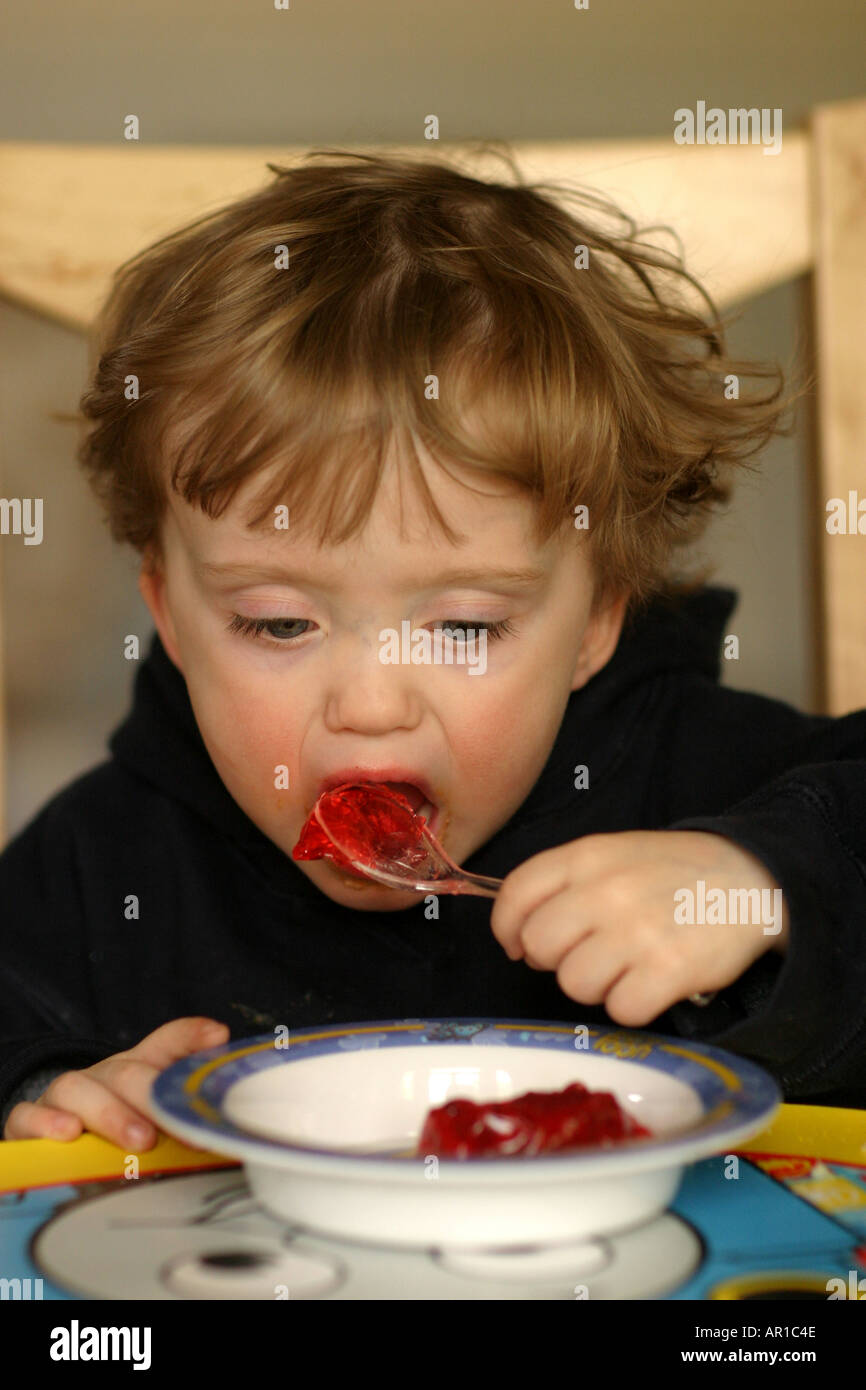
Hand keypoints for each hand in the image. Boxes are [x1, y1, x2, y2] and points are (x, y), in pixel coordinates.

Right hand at [2, 1017, 229, 1147]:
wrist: (56, 1143)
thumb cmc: (117, 1133)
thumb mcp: (154, 1124)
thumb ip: (186, 1111)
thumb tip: (225, 1104)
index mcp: (135, 1071)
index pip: (166, 1042)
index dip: (191, 1036)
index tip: (217, 1037)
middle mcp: (100, 1077)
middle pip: (125, 1072)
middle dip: (153, 1096)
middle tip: (176, 1121)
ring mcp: (62, 1098)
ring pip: (78, 1089)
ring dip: (111, 1114)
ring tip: (139, 1140)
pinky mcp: (28, 1122)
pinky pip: (28, 1116)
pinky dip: (46, 1123)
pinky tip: (68, 1135)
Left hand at [490, 831, 789, 1026]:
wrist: (752, 878)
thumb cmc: (675, 871)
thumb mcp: (615, 853)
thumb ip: (565, 883)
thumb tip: (521, 938)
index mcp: (587, 856)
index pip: (515, 894)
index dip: (508, 928)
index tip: (518, 945)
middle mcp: (605, 891)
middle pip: (540, 947)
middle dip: (558, 960)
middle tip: (590, 954)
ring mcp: (636, 931)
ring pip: (575, 984)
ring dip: (598, 985)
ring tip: (628, 966)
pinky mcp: (668, 971)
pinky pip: (620, 1009)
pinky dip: (634, 1006)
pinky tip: (652, 983)